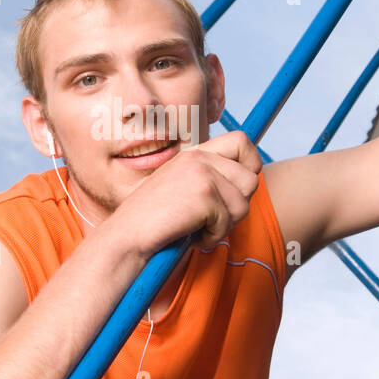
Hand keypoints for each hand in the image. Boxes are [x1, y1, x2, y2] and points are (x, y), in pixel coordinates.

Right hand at [111, 130, 261, 254]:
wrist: (127, 235)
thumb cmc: (152, 221)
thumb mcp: (181, 189)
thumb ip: (209, 179)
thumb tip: (250, 179)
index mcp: (194, 153)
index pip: (241, 141)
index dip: (251, 164)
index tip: (240, 188)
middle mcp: (199, 158)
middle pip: (250, 179)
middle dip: (237, 207)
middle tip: (210, 220)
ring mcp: (202, 173)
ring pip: (243, 205)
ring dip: (224, 226)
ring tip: (197, 228)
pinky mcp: (204, 194)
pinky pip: (228, 222)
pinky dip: (212, 237)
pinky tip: (190, 236)